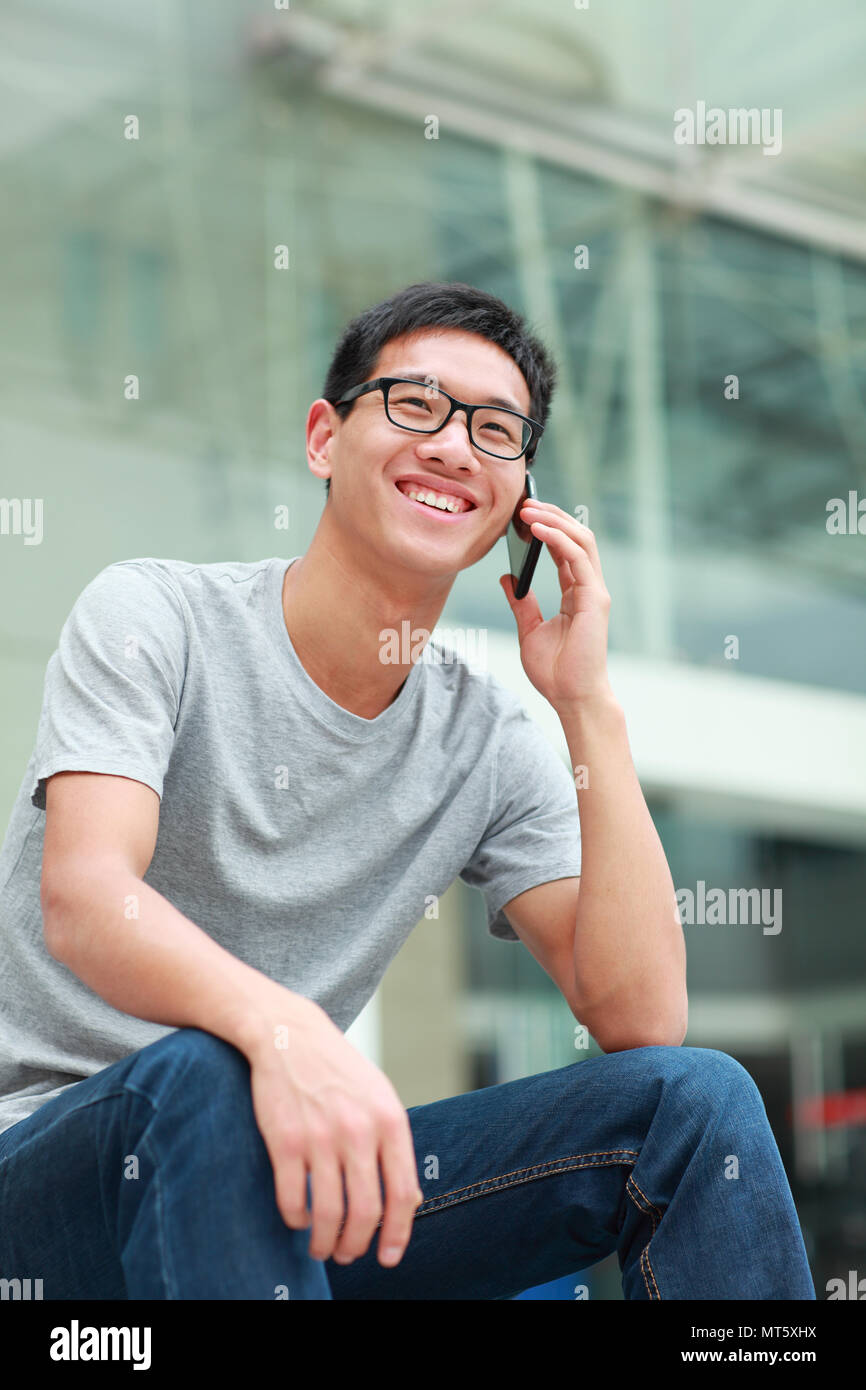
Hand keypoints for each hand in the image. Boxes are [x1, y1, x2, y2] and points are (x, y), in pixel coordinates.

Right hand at [245, 994, 423, 1267]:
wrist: (290, 1035)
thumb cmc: (340, 1072)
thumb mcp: (380, 1097)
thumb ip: (394, 1145)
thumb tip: (408, 1202)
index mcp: (389, 1120)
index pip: (402, 1194)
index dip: (398, 1234)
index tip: (389, 1257)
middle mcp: (358, 1131)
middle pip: (364, 1213)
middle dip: (356, 1246)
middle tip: (348, 1255)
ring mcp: (320, 1137)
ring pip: (327, 1215)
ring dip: (324, 1243)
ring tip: (322, 1247)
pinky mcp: (285, 1141)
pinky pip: (292, 1200)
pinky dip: (295, 1219)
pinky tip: (298, 1218)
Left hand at [499, 500, 612, 709]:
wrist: (571, 697)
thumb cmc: (556, 671)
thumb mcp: (529, 630)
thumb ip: (521, 602)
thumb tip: (507, 577)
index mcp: (575, 593)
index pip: (565, 549)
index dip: (547, 528)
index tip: (522, 515)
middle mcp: (588, 588)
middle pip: (576, 537)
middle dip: (552, 516)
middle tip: (524, 504)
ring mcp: (594, 592)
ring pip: (581, 540)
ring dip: (555, 521)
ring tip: (529, 511)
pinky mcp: (595, 599)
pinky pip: (578, 558)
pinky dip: (559, 539)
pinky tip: (538, 530)